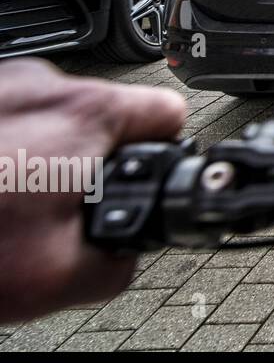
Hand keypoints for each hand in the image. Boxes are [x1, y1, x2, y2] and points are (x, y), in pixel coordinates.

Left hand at [0, 59, 184, 324]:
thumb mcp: (58, 278)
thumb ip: (120, 259)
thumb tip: (124, 251)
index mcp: (85, 113)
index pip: (167, 115)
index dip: (162, 156)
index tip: (139, 182)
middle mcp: (41, 83)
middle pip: (101, 118)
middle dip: (84, 163)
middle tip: (49, 213)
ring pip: (44, 119)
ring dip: (33, 158)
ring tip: (0, 205)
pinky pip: (2, 121)